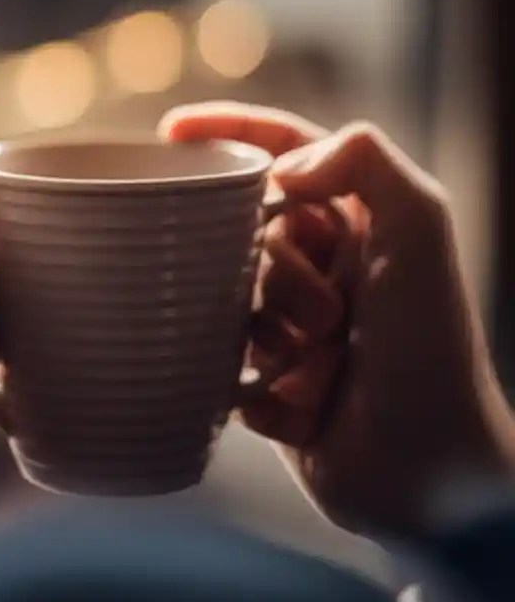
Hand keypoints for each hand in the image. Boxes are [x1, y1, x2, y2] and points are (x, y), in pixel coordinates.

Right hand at [161, 102, 514, 537]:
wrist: (426, 471)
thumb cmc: (432, 347)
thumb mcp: (421, 227)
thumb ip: (364, 159)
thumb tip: (280, 167)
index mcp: (365, 221)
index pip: (286, 150)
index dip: (231, 131)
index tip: (169, 131)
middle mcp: (330, 267)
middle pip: (247, 228)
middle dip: (270, 266)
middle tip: (319, 307)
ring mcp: (297, 325)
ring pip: (227, 297)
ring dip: (264, 331)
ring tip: (316, 364)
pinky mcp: (272, 381)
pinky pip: (219, 363)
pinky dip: (249, 383)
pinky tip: (293, 405)